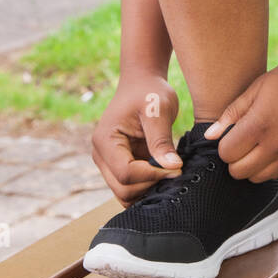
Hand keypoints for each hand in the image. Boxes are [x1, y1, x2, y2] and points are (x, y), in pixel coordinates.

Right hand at [91, 70, 183, 205]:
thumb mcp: (158, 110)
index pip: (125, 173)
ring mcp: (108, 163)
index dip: (152, 175)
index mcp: (105, 140)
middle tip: (176, 171)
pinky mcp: (119, 166)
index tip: (176, 167)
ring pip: (125, 194)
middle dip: (150, 185)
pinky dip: (147, 187)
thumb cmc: (149, 91)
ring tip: (170, 173)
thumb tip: (174, 167)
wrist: (142, 83)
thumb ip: (162, 140)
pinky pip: (131, 188)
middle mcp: (101, 155)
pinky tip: (164, 174)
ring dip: (148, 189)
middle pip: (123, 189)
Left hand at [203, 51, 277, 181]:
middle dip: (234, 158)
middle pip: (239, 172)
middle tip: (241, 141)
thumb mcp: (258, 86)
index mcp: (259, 124)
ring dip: (251, 166)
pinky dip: (269, 166)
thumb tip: (210, 136)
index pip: (227, 154)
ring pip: (258, 178)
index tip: (231, 133)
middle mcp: (274, 144)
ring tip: (256, 144)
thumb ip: (232, 113)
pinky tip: (271, 147)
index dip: (224, 145)